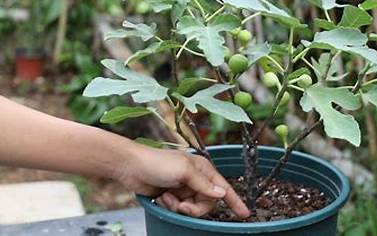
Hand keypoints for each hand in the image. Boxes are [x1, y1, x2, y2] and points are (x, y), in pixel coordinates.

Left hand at [116, 144, 249, 217]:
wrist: (131, 167)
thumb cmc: (157, 163)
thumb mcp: (184, 171)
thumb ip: (204, 184)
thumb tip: (221, 194)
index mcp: (203, 169)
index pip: (224, 187)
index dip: (234, 201)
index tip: (244, 213)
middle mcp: (196, 179)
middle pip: (207, 203)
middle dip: (193, 208)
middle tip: (180, 205)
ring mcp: (185, 188)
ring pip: (193, 208)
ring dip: (178, 206)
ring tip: (167, 197)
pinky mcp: (174, 195)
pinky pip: (179, 209)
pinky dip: (171, 206)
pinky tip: (162, 197)